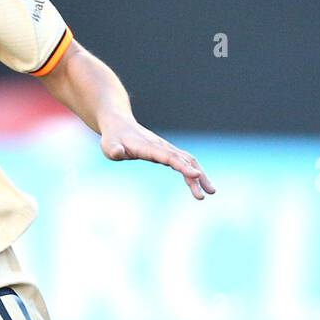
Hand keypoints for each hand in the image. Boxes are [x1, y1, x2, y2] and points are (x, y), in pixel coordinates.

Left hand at [99, 116, 215, 199]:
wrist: (119, 124)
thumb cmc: (113, 138)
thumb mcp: (108, 145)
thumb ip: (113, 150)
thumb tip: (117, 153)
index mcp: (148, 147)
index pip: (169, 157)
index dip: (182, 166)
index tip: (195, 175)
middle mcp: (161, 146)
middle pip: (183, 160)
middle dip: (196, 177)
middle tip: (205, 195)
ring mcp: (165, 148)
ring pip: (187, 160)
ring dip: (200, 175)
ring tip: (210, 192)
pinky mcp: (166, 152)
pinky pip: (184, 161)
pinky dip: (193, 171)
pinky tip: (199, 183)